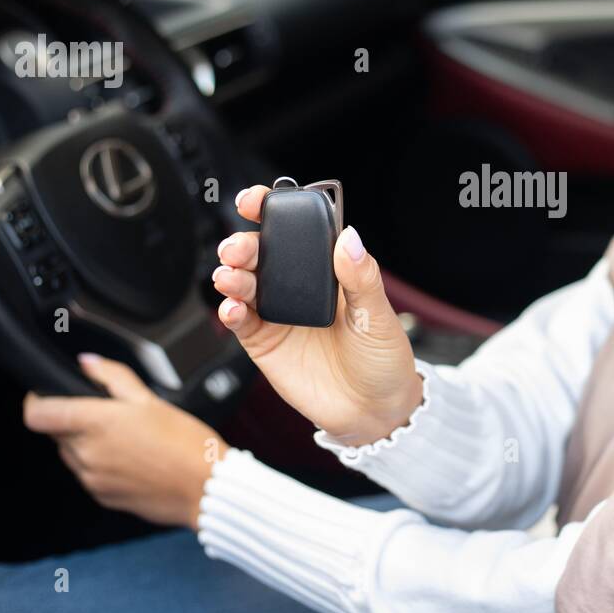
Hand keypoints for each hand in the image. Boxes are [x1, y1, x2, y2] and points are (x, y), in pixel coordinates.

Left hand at [23, 353, 227, 530]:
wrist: (206, 488)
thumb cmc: (186, 443)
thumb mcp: (151, 399)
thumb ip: (113, 377)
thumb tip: (87, 363)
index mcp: (95, 424)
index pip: (36, 415)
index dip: (36, 401)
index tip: (47, 395)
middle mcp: (86, 454)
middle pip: (55, 432)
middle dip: (72, 420)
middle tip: (109, 415)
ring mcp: (92, 479)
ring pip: (71, 454)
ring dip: (86, 443)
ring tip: (126, 439)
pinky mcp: (101, 496)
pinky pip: (88, 475)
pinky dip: (100, 464)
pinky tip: (132, 459)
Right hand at [213, 184, 421, 445]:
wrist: (374, 412)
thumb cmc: (383, 360)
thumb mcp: (379, 316)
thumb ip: (361, 277)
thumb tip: (349, 236)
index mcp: (328, 269)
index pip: (297, 230)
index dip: (273, 210)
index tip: (256, 200)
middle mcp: (299, 286)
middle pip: (262, 253)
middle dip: (244, 244)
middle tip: (240, 248)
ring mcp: (279, 313)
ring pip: (244, 283)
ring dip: (232, 275)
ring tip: (231, 277)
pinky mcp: (265, 342)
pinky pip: (240, 320)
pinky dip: (230, 310)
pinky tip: (232, 308)